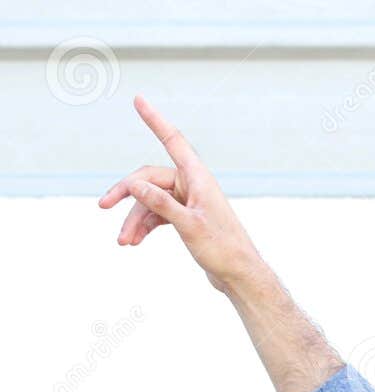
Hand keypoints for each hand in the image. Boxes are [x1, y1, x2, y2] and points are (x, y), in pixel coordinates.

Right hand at [98, 93, 263, 291]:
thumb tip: (134, 185)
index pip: (172, 140)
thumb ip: (161, 205)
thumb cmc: (223, 250)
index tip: (138, 100)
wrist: (239, 276)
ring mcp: (188, 200)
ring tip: (124, 241)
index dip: (154, 120)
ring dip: (135, 219)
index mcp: (197, 177)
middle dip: (127, 194)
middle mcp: (192, 184)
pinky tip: (134, 241)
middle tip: (103, 205)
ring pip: (151, 201)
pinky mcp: (185, 217)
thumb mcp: (189, 226)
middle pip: (149, 179)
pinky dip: (145, 226)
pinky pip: (158, 215)